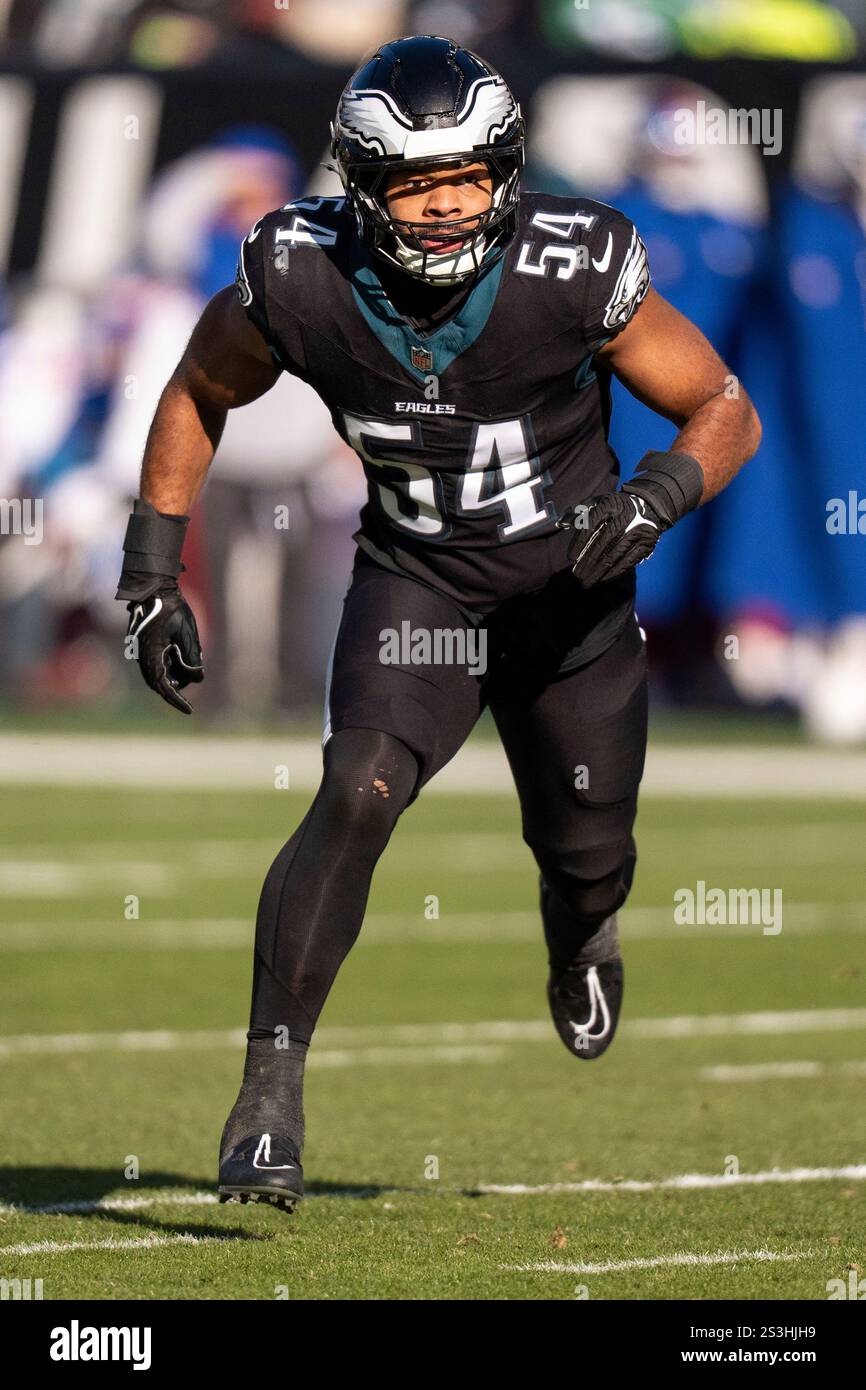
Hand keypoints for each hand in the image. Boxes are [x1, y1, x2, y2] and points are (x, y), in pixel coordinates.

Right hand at [126, 581, 203, 713]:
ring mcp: (140, 651)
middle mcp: (141, 656)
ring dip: (172, 677)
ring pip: (155, 675)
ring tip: (188, 668)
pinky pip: (154, 664)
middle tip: (192, 687)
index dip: (176, 700)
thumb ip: (192, 657)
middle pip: (158, 683)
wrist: (153, 587)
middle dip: (175, 689)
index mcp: (151, 653)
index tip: (189, 710)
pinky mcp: (142, 646)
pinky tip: (179, 659)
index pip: (163, 686)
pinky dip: (167, 668)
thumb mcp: (188, 633)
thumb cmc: (172, 607)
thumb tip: (197, 679)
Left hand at [556, 490, 665, 588]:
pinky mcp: (647, 542)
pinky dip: (614, 572)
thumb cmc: (615, 507)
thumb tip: (561, 523)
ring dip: (599, 571)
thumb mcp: (598, 502)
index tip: (571, 558)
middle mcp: (625, 516)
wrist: (649, 505)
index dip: (579, 543)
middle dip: (587, 562)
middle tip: (577, 575)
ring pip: (614, 555)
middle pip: (602, 543)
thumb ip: (579, 512)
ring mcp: (637, 530)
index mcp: (610, 504)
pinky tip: (603, 579)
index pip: (590, 526)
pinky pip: (628, 561)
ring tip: (587, 581)